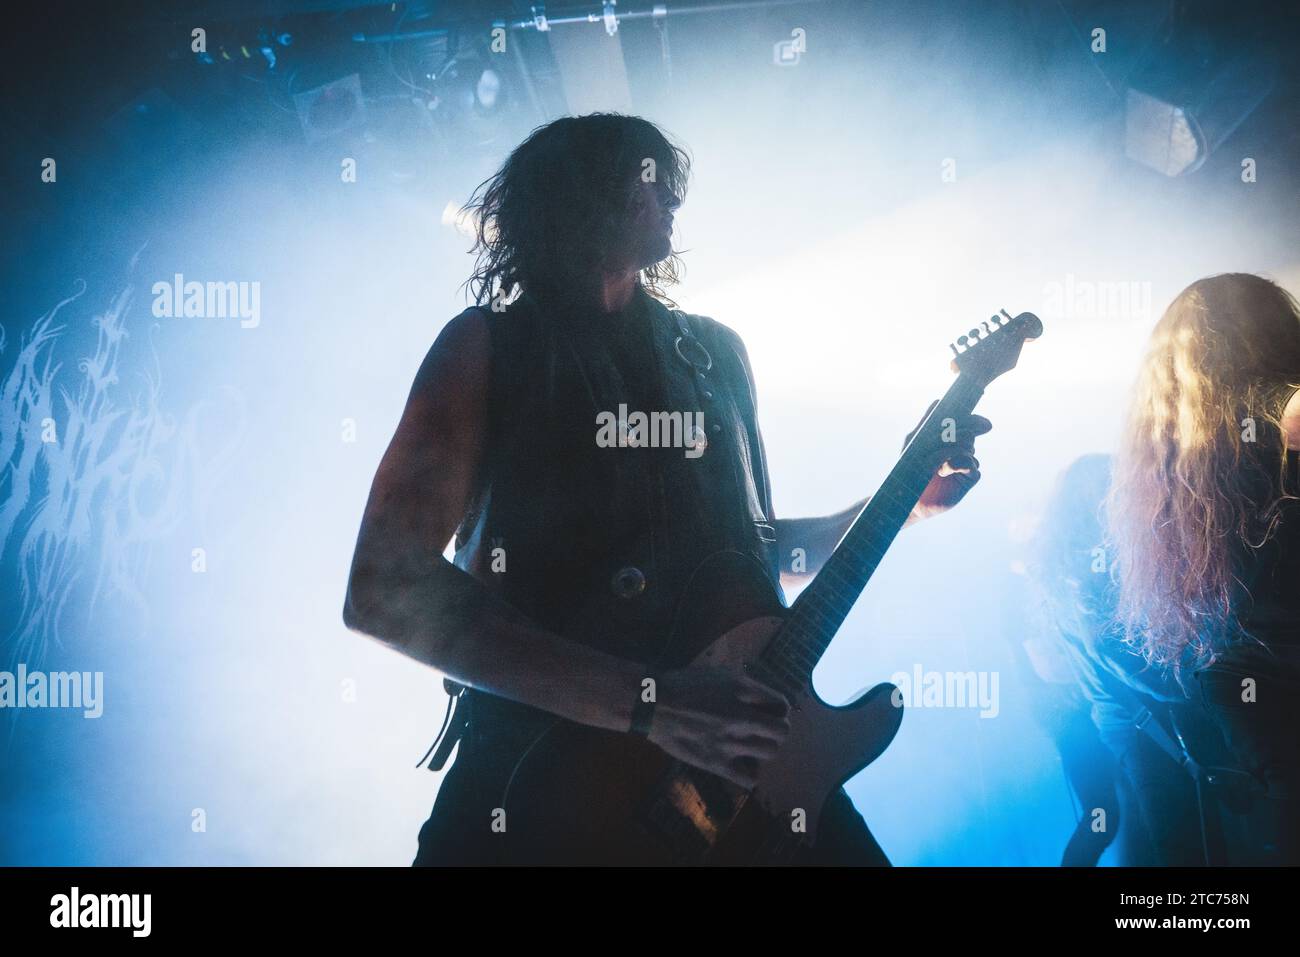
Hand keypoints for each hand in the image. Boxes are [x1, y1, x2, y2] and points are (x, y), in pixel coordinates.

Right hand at [645, 664, 790, 789]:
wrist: (654, 705)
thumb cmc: (685, 685)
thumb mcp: (720, 673)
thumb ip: (746, 685)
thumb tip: (766, 699)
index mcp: (742, 690)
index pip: (782, 705)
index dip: (778, 710)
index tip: (769, 713)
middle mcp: (741, 715)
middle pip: (782, 731)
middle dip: (776, 730)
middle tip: (763, 730)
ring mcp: (730, 741)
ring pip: (770, 752)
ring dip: (764, 748)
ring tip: (751, 746)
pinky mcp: (716, 763)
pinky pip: (749, 778)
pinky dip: (750, 773)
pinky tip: (741, 764)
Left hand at [905, 405, 991, 522]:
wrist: (910, 499)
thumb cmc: (910, 470)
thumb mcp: (915, 442)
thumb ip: (927, 423)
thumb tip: (938, 401)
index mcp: (949, 439)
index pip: (965, 423)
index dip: (972, 418)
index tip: (975, 415)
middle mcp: (960, 449)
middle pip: (968, 432)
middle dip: (958, 433)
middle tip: (949, 437)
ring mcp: (966, 463)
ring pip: (969, 447)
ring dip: (952, 451)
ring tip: (937, 463)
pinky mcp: (969, 478)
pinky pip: (971, 464)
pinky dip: (957, 464)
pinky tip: (945, 471)